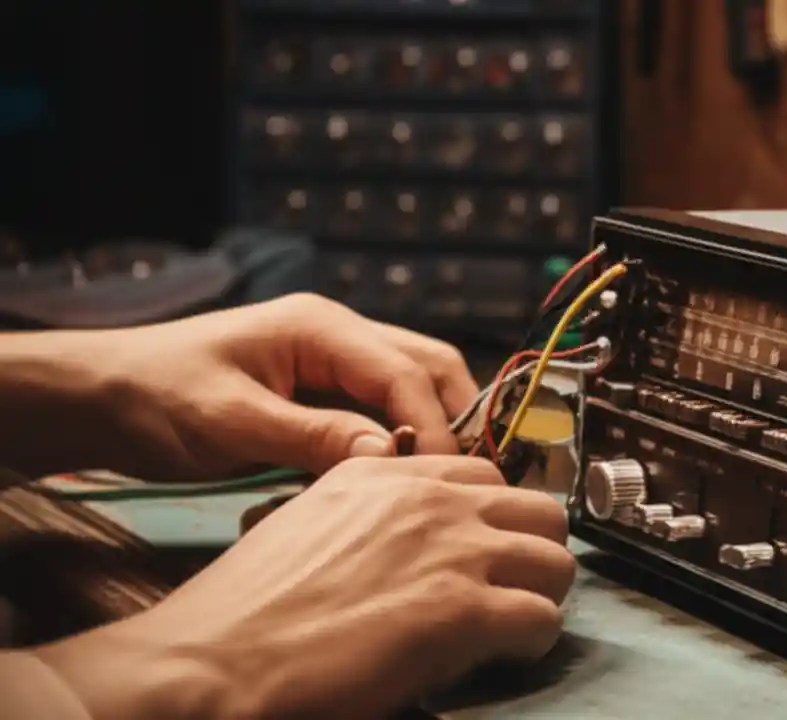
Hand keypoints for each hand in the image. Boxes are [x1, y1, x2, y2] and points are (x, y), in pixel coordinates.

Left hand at [0, 293, 478, 478]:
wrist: (99, 397)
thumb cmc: (155, 398)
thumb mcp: (232, 422)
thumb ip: (314, 437)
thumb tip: (392, 460)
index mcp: (321, 326)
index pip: (406, 372)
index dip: (434, 427)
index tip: (442, 483)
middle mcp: (339, 333)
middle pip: (429, 365)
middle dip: (455, 418)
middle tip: (461, 480)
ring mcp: (333, 358)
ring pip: (413, 384)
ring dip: (433, 426)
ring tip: (438, 481)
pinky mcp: (322, 389)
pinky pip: (382, 407)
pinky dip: (401, 436)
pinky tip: (396, 475)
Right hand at [33, 456, 575, 719]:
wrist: (214, 658)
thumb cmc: (246, 607)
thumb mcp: (306, 522)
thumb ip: (367, 517)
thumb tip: (403, 546)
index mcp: (386, 474)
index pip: (485, 475)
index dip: (495, 518)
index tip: (488, 549)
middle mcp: (429, 500)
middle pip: (539, 509)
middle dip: (534, 550)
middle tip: (513, 587)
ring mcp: (453, 551)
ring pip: (556, 560)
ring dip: (541, 593)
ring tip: (513, 624)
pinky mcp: (463, 611)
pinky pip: (542, 617)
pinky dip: (532, 640)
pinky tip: (504, 654)